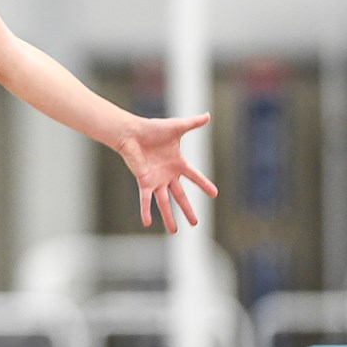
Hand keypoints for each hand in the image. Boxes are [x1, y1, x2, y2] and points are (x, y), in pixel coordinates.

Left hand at [117, 113, 219, 233]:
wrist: (132, 132)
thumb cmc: (152, 129)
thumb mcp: (176, 127)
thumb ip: (192, 123)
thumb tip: (208, 115)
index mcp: (178, 163)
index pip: (194, 176)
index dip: (204, 184)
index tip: (214, 194)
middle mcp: (168, 175)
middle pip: (180, 196)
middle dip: (188, 210)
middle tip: (196, 223)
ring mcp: (156, 180)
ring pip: (164, 202)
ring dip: (169, 216)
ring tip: (174, 231)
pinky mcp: (144, 182)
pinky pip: (145, 199)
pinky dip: (146, 210)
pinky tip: (148, 223)